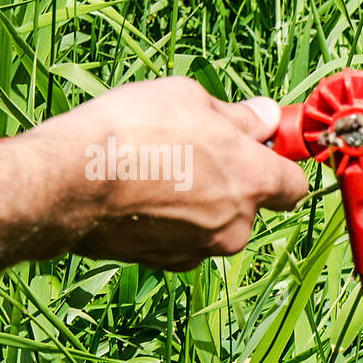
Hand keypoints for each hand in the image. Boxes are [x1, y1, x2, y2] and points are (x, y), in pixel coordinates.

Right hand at [28, 76, 308, 270]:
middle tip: (193, 150)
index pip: (295, 185)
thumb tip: (266, 117)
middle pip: (251, 204)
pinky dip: (170, 222)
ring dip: (198, 202)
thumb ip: (238, 116)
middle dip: (231, 181)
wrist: (68, 183)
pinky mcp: (169, 263)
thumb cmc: (133, 131)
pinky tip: (138, 197)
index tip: (262, 148)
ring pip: (216, 222)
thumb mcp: (189, 99)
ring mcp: (203, 247)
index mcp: (254, 180)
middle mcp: (238, 223)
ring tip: (156, 171)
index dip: (280, 165)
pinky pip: (184, 239)